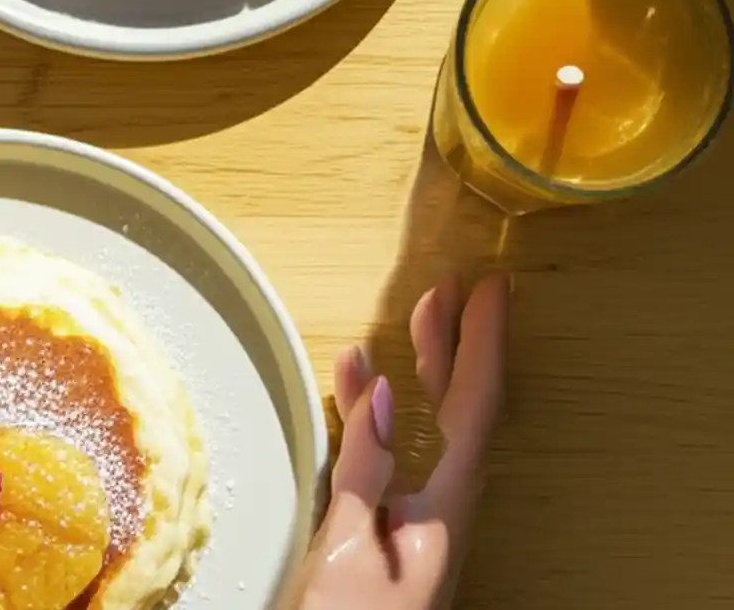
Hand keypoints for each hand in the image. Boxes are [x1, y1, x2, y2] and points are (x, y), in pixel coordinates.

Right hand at [294, 275, 508, 609]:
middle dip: (455, 346)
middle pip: (460, 410)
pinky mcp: (388, 529)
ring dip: (419, 372)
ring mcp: (416, 518)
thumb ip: (366, 471)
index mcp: (445, 509)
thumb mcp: (350, 549)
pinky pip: (391, 453)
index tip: (487, 289)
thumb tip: (387, 395)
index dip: (482, 344)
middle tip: (447, 289)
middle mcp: (441, 508)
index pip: (475, 408)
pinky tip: (358, 393)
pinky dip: (375, 415)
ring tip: (407, 324)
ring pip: (427, 428)